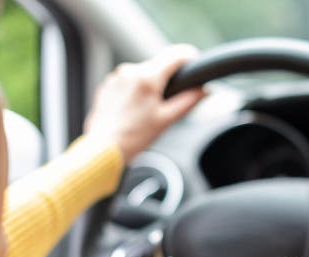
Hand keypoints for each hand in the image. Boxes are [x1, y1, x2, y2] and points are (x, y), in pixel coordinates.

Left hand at [83, 44, 205, 162]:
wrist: (104, 148)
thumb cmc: (134, 136)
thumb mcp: (167, 119)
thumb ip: (188, 101)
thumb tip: (204, 90)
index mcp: (147, 77)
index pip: (175, 55)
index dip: (189, 57)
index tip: (195, 61)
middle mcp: (129, 71)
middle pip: (158, 67)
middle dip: (166, 81)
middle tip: (165, 105)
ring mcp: (116, 77)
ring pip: (142, 75)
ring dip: (149, 88)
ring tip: (145, 113)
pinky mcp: (107, 85)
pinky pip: (127, 83)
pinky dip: (134, 93)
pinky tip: (132, 113)